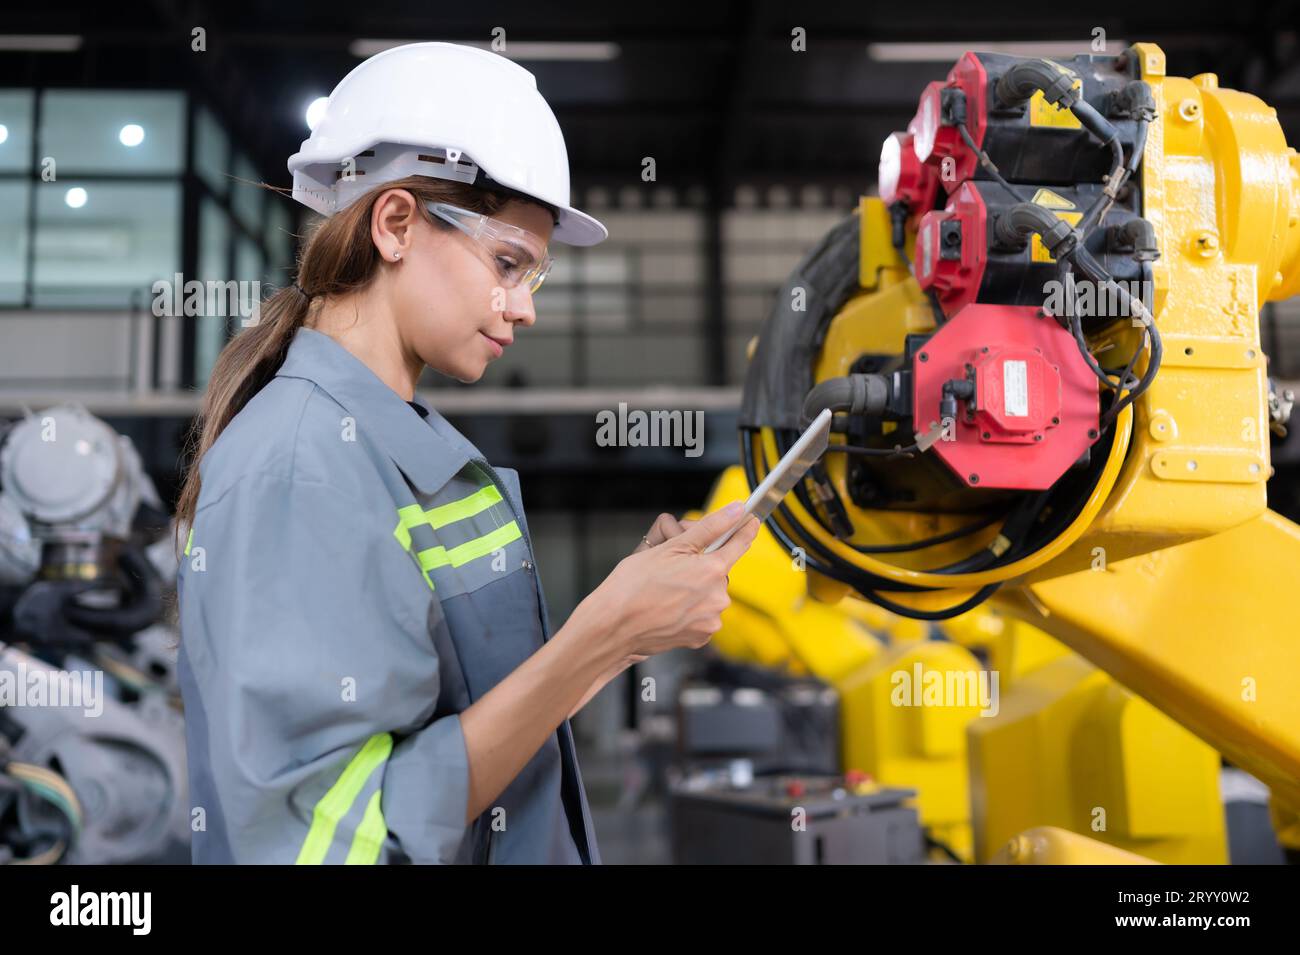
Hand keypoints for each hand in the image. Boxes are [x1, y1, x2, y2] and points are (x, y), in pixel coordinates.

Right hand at [578, 502, 758, 662]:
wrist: (613, 628)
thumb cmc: (633, 586)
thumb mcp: (669, 547)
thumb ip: (709, 527)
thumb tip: (736, 510)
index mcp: (712, 570)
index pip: (739, 543)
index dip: (744, 529)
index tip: (750, 520)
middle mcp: (718, 597)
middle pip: (718, 569)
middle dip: (701, 564)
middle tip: (672, 564)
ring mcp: (710, 620)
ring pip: (709, 593)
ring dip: (695, 588)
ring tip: (665, 590)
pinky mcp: (701, 637)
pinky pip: (702, 615)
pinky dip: (689, 609)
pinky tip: (668, 606)